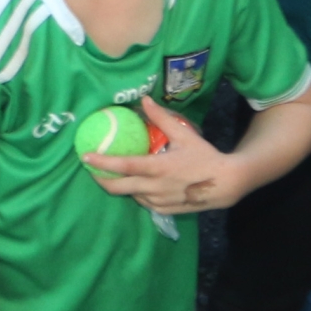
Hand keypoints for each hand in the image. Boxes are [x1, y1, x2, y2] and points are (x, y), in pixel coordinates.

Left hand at [85, 97, 251, 211]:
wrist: (225, 184)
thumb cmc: (204, 157)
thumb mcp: (183, 134)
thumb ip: (161, 118)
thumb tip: (145, 100)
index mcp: (157, 168)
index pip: (123, 165)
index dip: (102, 162)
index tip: (85, 156)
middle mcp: (155, 188)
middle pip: (119, 187)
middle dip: (101, 180)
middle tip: (90, 169)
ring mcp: (159, 201)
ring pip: (131, 195)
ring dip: (120, 186)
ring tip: (111, 174)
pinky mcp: (165, 210)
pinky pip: (144, 203)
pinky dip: (136, 193)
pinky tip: (136, 184)